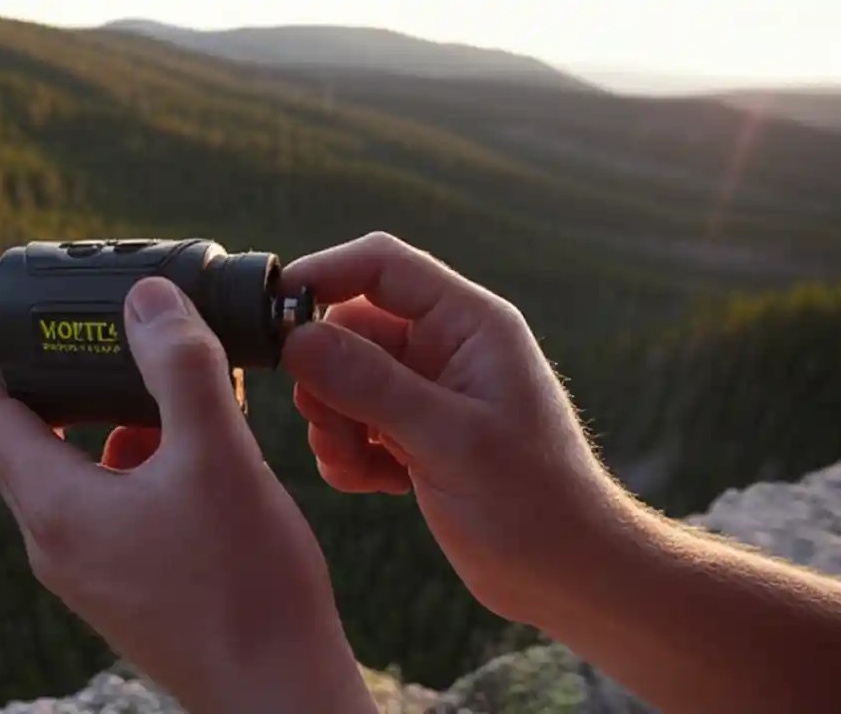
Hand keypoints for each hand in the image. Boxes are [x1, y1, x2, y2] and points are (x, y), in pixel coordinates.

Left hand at [0, 278, 374, 713]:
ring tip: (156, 385)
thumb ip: (181, 367)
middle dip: (47, 384)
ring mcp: (91, 573)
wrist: (278, 691)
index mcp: (56, 509)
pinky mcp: (126, 587)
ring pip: (74, 474)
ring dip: (102, 423)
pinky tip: (184, 451)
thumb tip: (148, 299)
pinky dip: (132, 463)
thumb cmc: (247, 584)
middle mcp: (58, 544)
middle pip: (25, 444)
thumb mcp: (217, 457)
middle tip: (74, 333)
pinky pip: (108, 505)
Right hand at [281, 232, 639, 624]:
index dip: (322, 273)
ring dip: (334, 424)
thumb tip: (296, 338)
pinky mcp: (415, 432)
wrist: (568, 576)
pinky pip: (353, 421)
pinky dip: (349, 452)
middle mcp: (447, 347)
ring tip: (360, 466)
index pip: (381, 265)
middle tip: (333, 431)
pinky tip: (377, 484)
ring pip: (342, 379)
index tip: (272, 313)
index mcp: (470, 324)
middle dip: (325, 378)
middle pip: (349, 327)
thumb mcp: (448, 440)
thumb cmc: (533, 504)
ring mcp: (429, 391)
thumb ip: (370, 384)